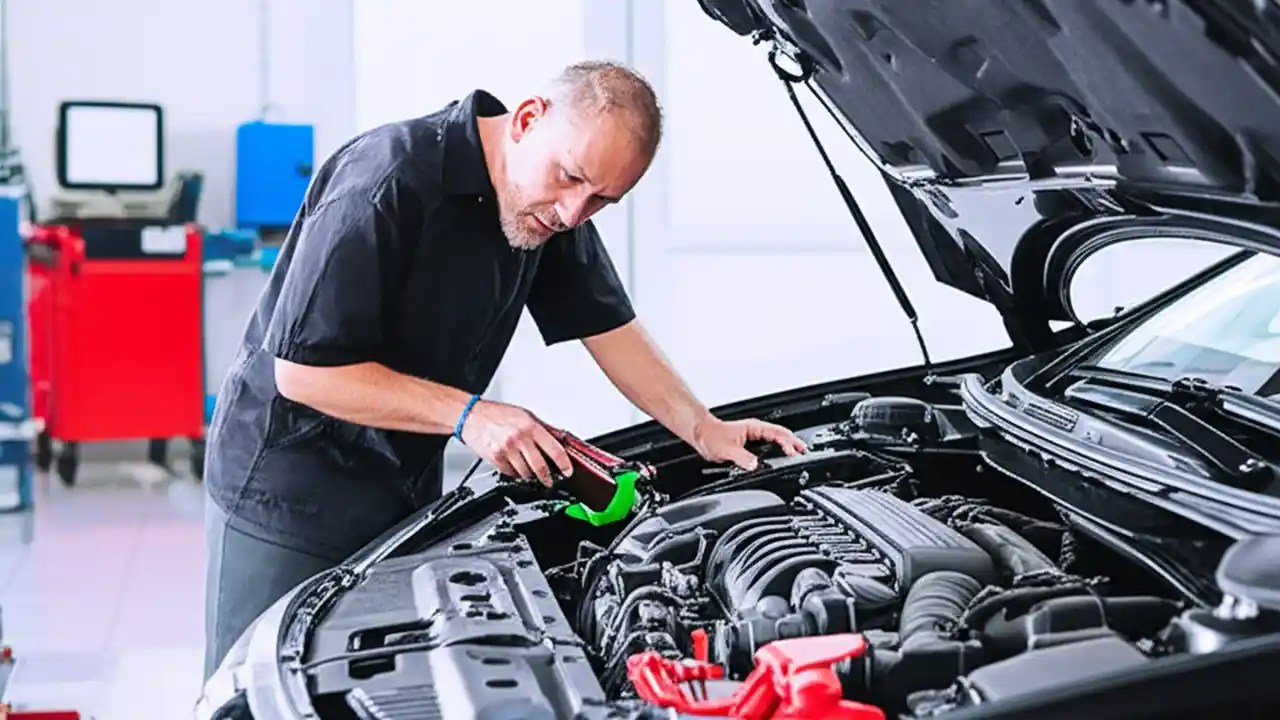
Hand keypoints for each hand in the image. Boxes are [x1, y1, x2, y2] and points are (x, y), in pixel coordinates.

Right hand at [460, 400, 571, 486]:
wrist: (471, 416)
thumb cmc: (497, 414)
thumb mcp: (525, 415)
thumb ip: (543, 428)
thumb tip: (559, 439)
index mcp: (530, 426)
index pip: (554, 449)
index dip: (563, 463)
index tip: (567, 471)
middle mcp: (519, 438)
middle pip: (540, 466)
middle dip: (547, 477)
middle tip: (549, 480)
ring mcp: (507, 449)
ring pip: (525, 472)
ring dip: (530, 475)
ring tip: (530, 471)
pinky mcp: (496, 458)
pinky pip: (511, 472)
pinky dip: (515, 472)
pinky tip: (515, 465)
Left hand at [690, 415, 807, 470]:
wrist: (700, 434)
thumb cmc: (710, 436)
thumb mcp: (726, 450)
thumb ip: (742, 458)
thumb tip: (755, 465)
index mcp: (754, 428)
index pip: (777, 434)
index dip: (788, 443)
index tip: (794, 453)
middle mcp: (755, 430)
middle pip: (781, 435)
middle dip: (794, 442)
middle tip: (804, 451)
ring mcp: (753, 436)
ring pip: (776, 439)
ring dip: (787, 445)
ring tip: (797, 454)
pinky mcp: (749, 443)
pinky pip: (768, 445)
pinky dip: (777, 449)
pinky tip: (779, 457)